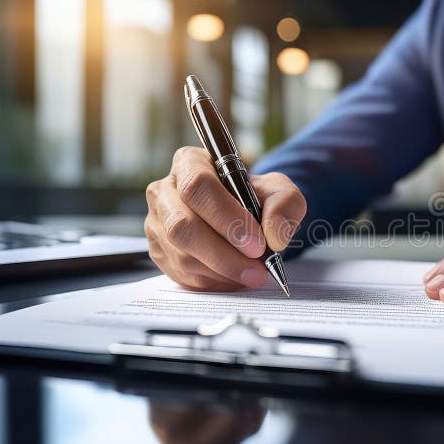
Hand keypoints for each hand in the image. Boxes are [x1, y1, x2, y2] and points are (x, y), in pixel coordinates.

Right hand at [145, 146, 306, 290]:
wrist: (244, 217)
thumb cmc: (255, 198)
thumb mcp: (280, 191)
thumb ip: (285, 205)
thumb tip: (274, 235)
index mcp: (190, 163)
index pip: (198, 186)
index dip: (226, 217)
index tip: (257, 242)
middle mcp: (165, 190)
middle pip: (183, 226)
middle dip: (224, 253)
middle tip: (257, 268)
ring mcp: (157, 223)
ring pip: (182, 255)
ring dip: (222, 271)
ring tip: (252, 274)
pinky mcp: (158, 251)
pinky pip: (182, 273)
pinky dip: (213, 280)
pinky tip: (234, 276)